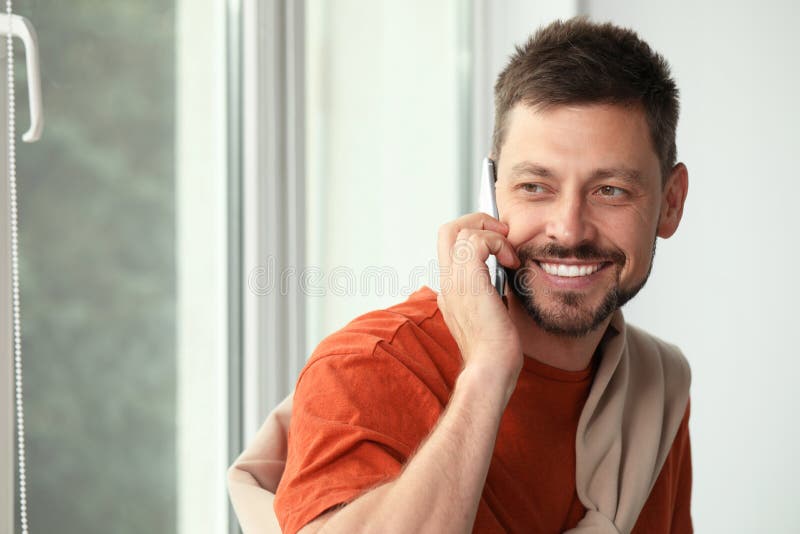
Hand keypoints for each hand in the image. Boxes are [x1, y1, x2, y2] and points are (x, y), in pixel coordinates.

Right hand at [436, 213, 523, 396]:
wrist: (491, 370)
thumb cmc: (496, 353)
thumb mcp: (491, 318)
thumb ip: (490, 299)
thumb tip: (502, 287)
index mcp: (451, 291)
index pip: (452, 248)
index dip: (477, 237)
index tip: (502, 249)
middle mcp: (447, 283)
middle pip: (447, 231)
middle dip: (477, 221)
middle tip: (502, 236)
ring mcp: (454, 281)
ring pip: (458, 229)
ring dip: (490, 231)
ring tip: (509, 251)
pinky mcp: (468, 281)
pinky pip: (476, 240)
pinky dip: (497, 242)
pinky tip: (511, 261)